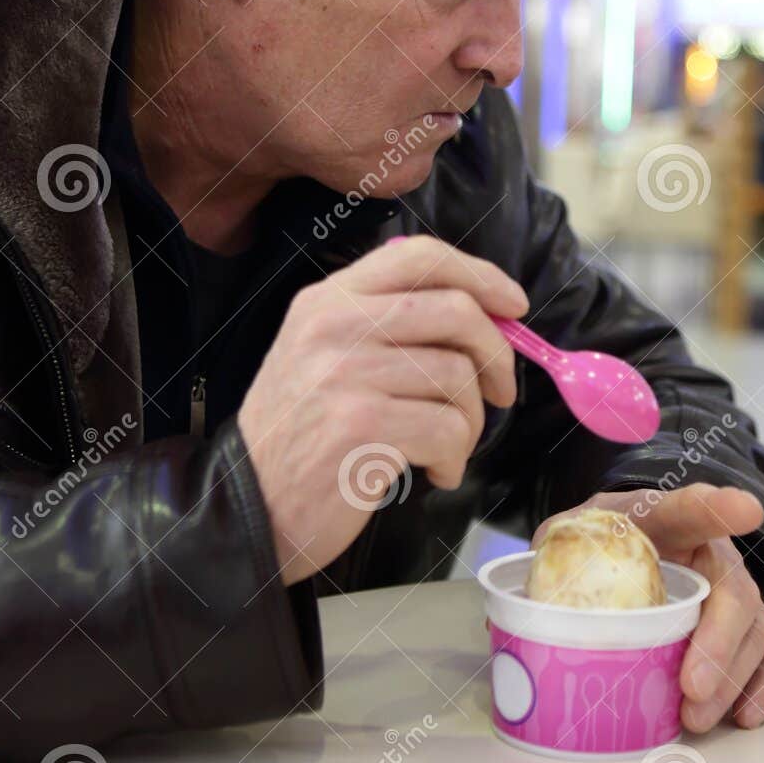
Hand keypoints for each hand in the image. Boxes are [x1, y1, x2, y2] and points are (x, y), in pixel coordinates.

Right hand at [239, 235, 526, 583]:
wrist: (249, 506)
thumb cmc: (303, 436)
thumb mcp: (325, 356)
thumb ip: (390, 325)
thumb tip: (486, 316)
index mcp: (329, 299)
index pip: (420, 255)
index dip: (481, 276)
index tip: (514, 306)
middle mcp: (334, 325)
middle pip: (455, 310)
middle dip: (497, 355)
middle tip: (499, 392)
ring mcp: (344, 373)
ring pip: (458, 376)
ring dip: (471, 421)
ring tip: (449, 446)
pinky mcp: (359, 426)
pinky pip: (447, 429)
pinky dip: (455, 457)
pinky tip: (436, 472)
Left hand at [533, 485, 763, 732]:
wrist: (627, 546)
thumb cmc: (598, 543)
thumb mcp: (565, 536)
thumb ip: (549, 559)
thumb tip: (516, 612)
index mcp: (663, 521)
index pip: (689, 507)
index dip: (716, 508)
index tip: (744, 509)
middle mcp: (711, 552)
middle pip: (734, 590)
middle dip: (720, 642)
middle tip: (691, 689)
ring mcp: (736, 589)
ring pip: (757, 628)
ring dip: (734, 678)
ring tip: (697, 718)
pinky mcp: (749, 625)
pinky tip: (745, 716)